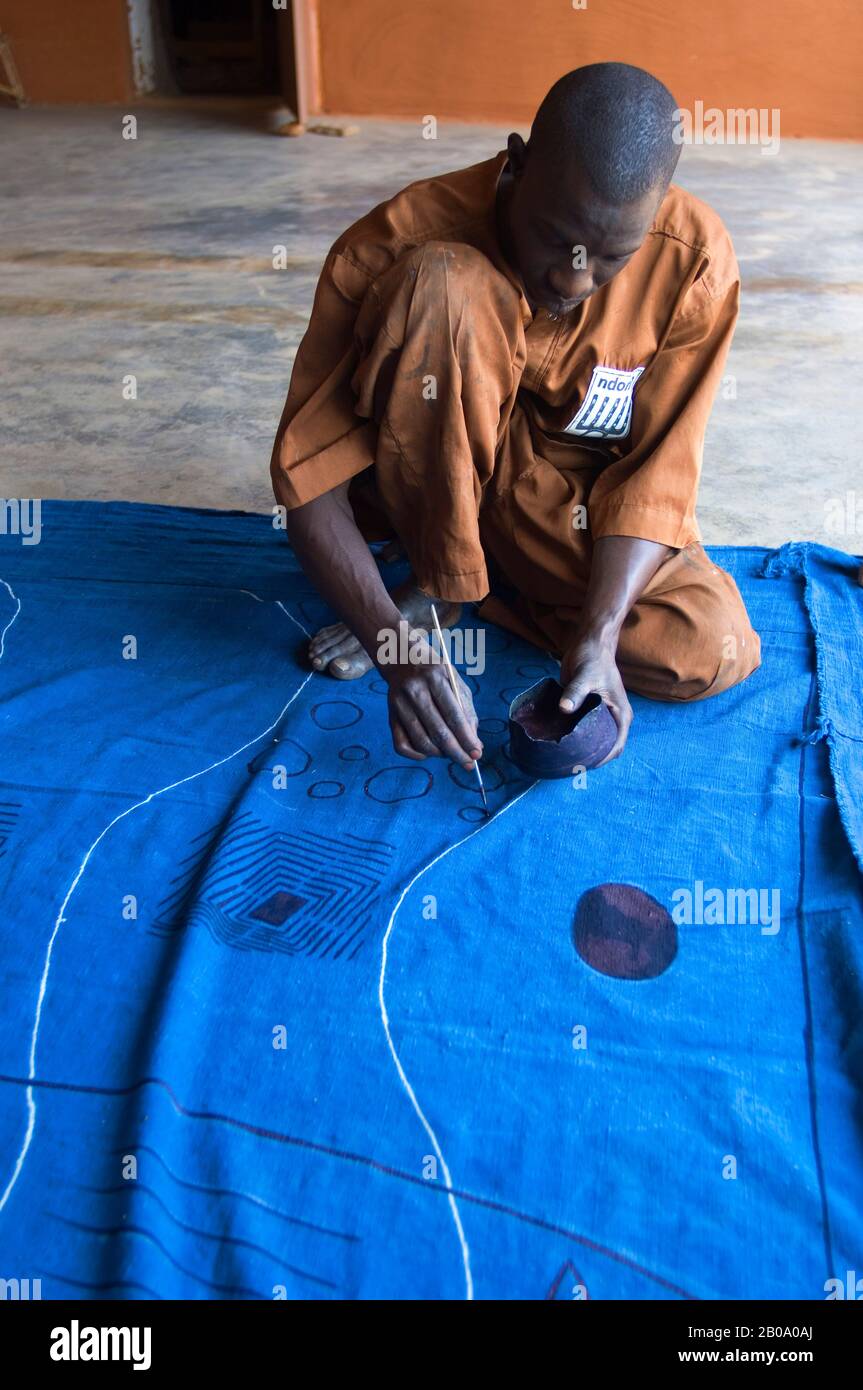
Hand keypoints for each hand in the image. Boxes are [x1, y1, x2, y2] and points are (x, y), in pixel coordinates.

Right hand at [384, 637, 481, 768]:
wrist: (403, 660)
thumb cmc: (435, 673)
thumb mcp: (456, 683)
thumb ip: (466, 712)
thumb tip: (474, 744)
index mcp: (435, 678)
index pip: (454, 716)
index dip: (467, 739)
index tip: (477, 754)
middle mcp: (415, 691)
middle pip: (438, 732)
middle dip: (456, 752)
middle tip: (468, 764)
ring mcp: (399, 704)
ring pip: (421, 741)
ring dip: (440, 754)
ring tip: (451, 755)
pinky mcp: (390, 715)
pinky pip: (401, 745)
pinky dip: (417, 755)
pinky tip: (429, 753)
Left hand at [559, 631, 631, 764]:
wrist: (588, 644)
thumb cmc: (593, 659)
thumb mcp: (585, 675)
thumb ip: (575, 692)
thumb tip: (564, 708)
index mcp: (620, 715)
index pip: (616, 746)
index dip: (602, 759)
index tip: (583, 766)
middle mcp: (612, 719)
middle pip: (604, 747)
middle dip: (589, 758)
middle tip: (568, 764)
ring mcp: (599, 716)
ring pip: (592, 740)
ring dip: (580, 749)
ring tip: (562, 757)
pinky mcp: (586, 712)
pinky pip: (581, 730)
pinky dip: (572, 737)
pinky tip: (557, 742)